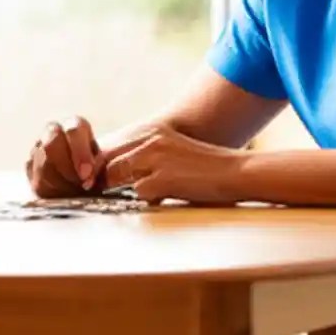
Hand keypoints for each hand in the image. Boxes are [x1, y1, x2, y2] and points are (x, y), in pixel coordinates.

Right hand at [25, 116, 103, 197]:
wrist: (82, 177)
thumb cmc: (96, 168)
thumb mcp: (102, 164)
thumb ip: (97, 167)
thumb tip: (89, 177)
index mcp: (75, 125)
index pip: (74, 130)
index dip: (80, 153)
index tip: (87, 175)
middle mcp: (52, 131)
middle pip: (51, 144)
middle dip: (67, 169)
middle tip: (81, 186)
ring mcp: (37, 147)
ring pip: (42, 164)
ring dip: (61, 183)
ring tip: (76, 193)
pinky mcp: (30, 167)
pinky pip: (36, 179)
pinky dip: (51, 191)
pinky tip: (64, 196)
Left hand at [103, 127, 244, 203]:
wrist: (236, 172)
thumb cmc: (207, 170)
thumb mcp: (173, 154)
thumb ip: (148, 160)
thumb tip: (124, 177)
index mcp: (151, 134)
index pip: (110, 148)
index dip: (100, 167)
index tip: (99, 182)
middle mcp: (149, 141)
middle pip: (106, 160)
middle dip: (101, 179)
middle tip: (103, 194)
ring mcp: (155, 158)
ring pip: (115, 175)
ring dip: (120, 190)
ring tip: (135, 198)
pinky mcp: (163, 177)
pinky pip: (137, 193)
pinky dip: (144, 200)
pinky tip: (161, 200)